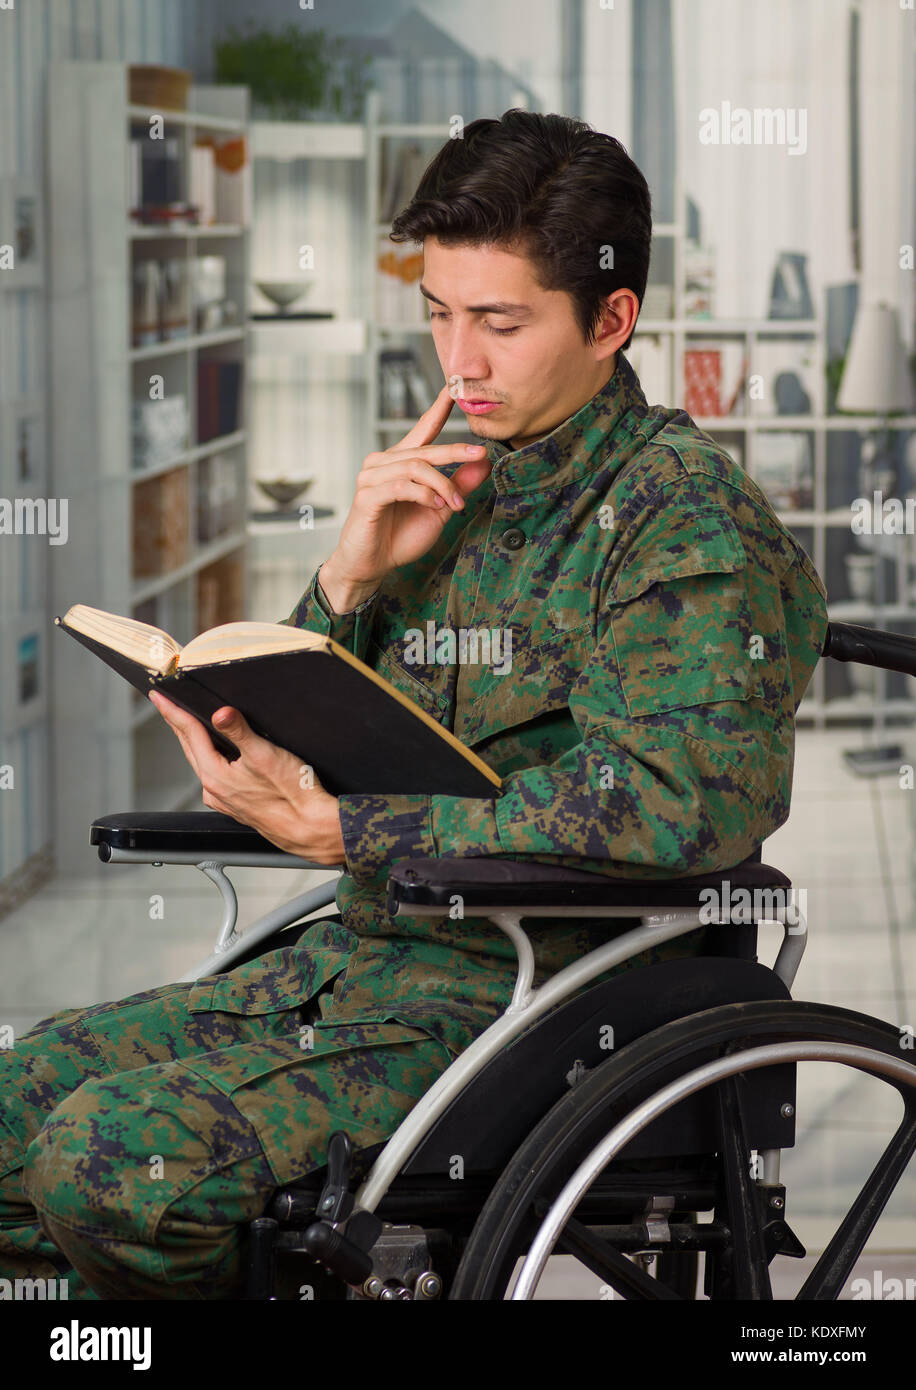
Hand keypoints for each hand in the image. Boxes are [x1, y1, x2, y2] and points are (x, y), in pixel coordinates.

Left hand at [148, 692, 345, 864]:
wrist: (310, 829)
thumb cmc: (293, 794)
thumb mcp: (265, 754)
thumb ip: (240, 731)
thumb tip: (220, 713)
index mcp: (215, 775)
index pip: (189, 734)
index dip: (173, 711)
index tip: (159, 697)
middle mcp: (214, 790)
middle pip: (190, 749)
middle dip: (178, 725)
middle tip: (167, 707)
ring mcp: (224, 800)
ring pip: (201, 764)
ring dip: (193, 743)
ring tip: (187, 727)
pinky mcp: (238, 806)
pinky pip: (214, 777)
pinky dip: (209, 760)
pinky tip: (218, 758)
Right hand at [322, 383, 492, 606]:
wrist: (372, 564)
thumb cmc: (400, 537)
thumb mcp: (440, 508)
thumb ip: (459, 485)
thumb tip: (483, 462)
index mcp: (401, 462)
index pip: (423, 429)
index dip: (438, 408)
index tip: (454, 388)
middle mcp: (383, 463)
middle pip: (425, 450)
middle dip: (455, 452)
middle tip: (480, 454)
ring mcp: (372, 477)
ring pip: (415, 467)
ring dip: (441, 484)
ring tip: (455, 504)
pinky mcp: (367, 495)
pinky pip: (401, 486)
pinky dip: (423, 494)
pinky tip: (435, 504)